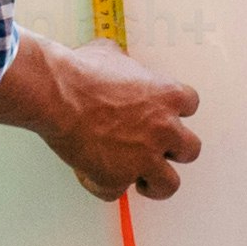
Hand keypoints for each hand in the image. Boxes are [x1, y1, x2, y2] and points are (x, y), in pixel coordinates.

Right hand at [0, 36, 202, 201]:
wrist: (56, 94)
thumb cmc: (80, 73)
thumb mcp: (111, 53)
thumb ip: (125, 66)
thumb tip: (117, 65)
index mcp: (167, 96)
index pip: (190, 106)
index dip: (174, 113)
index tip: (162, 117)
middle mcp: (163, 130)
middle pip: (189, 150)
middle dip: (173, 151)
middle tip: (155, 150)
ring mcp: (143, 158)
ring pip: (168, 184)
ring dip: (155, 182)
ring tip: (140, 179)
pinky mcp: (117, 178)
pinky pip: (116, 192)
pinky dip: (104, 186)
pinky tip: (93, 175)